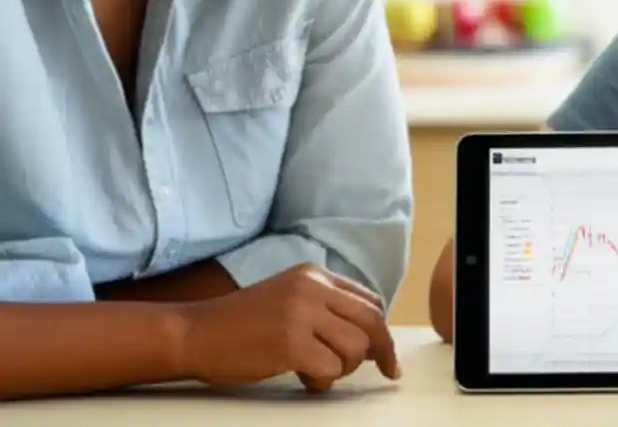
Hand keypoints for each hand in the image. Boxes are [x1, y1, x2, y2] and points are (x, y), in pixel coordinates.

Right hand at [175, 263, 400, 392]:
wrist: (193, 333)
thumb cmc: (240, 324)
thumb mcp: (289, 299)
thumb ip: (326, 309)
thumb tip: (370, 340)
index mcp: (314, 274)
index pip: (368, 300)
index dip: (380, 329)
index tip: (384, 352)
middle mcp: (312, 288)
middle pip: (372, 321)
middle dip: (382, 351)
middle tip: (386, 371)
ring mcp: (300, 314)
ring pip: (356, 347)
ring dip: (344, 368)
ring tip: (317, 371)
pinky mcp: (290, 343)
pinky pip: (332, 368)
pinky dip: (323, 380)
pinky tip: (303, 378)